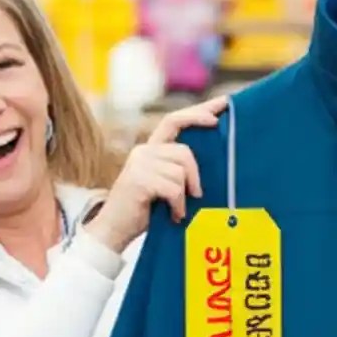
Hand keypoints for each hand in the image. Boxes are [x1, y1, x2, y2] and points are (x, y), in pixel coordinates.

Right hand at [84, 96, 229, 252]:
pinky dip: (178, 205)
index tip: (223, 105)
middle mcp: (143, 151)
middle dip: (196, 173)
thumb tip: (213, 160)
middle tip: (198, 193)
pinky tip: (173, 215)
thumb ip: (178, 169)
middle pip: (183, 151)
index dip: (199, 112)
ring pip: (180, 172)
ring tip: (177, 210)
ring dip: (184, 196)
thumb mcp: (163, 184)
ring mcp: (139, 164)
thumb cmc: (144, 210)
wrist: (113, 231)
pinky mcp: (139, 180)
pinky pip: (174, 188)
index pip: (175, 120)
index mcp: (150, 149)